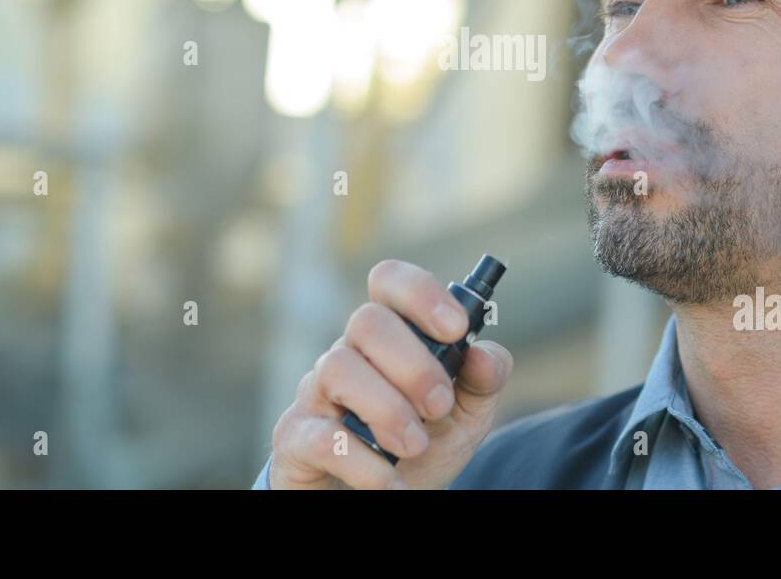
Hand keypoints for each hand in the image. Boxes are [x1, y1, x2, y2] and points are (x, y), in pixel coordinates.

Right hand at [267, 259, 512, 488]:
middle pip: (366, 321)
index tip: (455, 328)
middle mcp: (347, 354)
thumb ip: (483, 380)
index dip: (420, 293)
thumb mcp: (466, 413)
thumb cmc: (421, 445)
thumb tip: (485, 356)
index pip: (388, 281)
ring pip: (339, 368)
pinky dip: (366, 464)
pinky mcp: (295, 440)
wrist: (383, 499)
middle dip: (414, 365)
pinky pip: (322, 437)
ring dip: (388, 410)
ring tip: (414, 446)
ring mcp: (315, 394)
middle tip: (439, 406)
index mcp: (388, 337)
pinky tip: (392, 482)